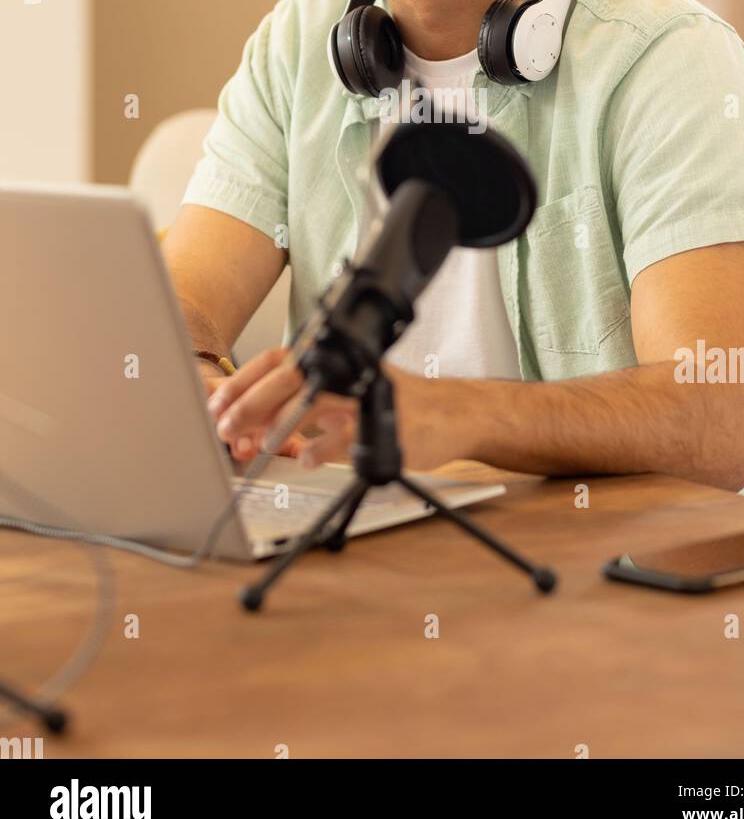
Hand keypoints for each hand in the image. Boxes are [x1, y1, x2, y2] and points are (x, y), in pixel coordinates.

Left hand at [206, 346, 478, 471]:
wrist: (450, 414)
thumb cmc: (393, 405)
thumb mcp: (344, 396)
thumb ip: (303, 408)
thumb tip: (250, 428)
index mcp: (336, 360)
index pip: (280, 359)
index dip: (244, 380)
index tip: (217, 404)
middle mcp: (349, 370)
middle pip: (291, 375)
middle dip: (252, 402)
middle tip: (225, 426)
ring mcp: (368, 393)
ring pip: (315, 399)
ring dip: (279, 422)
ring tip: (255, 444)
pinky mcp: (388, 419)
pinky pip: (349, 433)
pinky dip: (322, 447)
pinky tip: (303, 459)